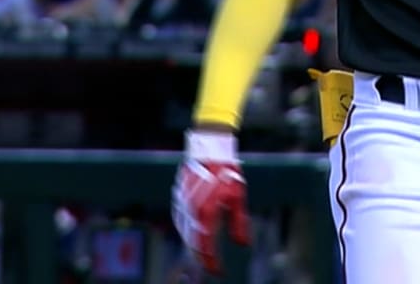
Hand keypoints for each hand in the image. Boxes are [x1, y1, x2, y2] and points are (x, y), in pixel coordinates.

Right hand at [172, 129, 250, 273]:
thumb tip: (242, 244)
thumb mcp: (237, 197)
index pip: (206, 246)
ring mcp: (181, 205)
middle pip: (193, 243)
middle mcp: (190, 211)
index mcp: (205, 212)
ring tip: (204, 254)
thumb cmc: (226, 171)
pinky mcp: (177, 198)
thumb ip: (239, 223)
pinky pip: (180, 222)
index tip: (218, 271)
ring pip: (185, 234)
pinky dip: (187, 232)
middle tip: (212, 265)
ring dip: (194, 246)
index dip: (212, 262)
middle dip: (202, 257)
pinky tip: (194, 234)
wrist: (208, 149)